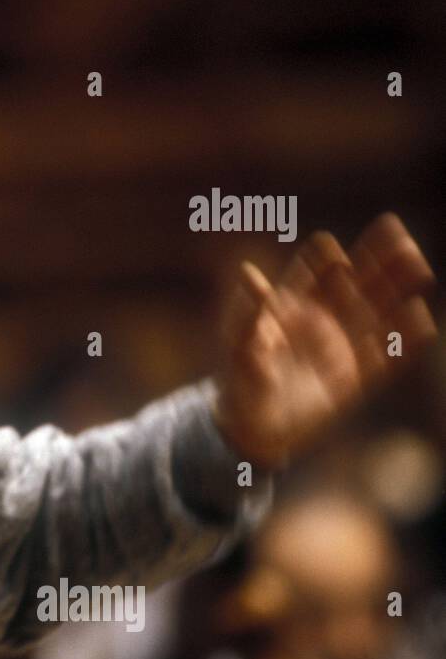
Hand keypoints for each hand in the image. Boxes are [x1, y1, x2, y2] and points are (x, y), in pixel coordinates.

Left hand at [213, 212, 437, 470]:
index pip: (313, 273)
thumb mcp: (239, 344)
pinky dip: (402, 336)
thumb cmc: (239, 380)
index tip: (330, 248)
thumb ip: (247, 310)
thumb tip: (248, 271)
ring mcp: (342, 346)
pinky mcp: (357, 377)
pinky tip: (420, 315)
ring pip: (377, 309)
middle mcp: (322, 321)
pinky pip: (386, 354)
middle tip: (397, 231)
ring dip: (397, 285)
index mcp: (292, 307)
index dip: (323, 258)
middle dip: (375, 257)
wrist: (251, 428)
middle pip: (355, 281)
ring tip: (417, 262)